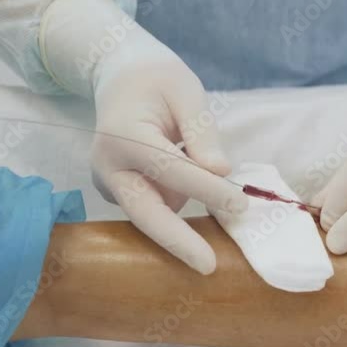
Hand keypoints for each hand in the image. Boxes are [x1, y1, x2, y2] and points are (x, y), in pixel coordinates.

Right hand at [40, 0, 246, 273]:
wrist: (121, 80)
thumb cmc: (158, 81)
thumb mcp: (186, 91)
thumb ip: (202, 130)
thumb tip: (221, 172)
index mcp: (123, 134)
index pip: (169, 168)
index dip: (206, 188)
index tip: (239, 204)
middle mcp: (107, 166)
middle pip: (145, 211)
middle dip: (177, 241)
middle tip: (209, 267)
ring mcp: (108, 184)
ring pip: (153, 213)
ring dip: (187, 222)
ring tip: (214, 220)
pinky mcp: (119, 194)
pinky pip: (155, 206)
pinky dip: (181, 208)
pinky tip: (200, 201)